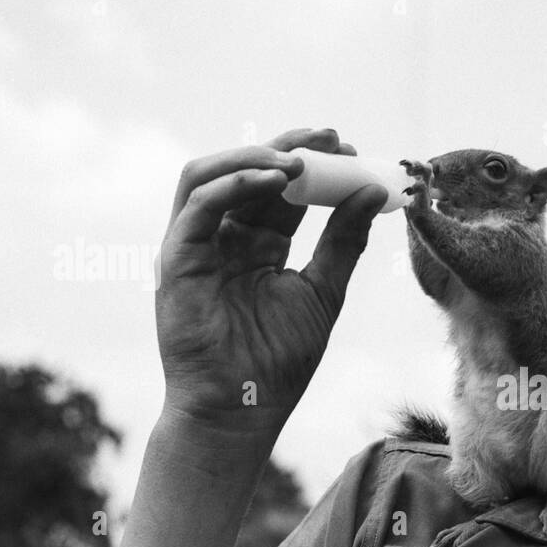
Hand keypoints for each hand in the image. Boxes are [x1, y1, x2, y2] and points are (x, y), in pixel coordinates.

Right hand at [156, 127, 388, 435]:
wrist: (242, 409)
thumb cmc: (278, 361)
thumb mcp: (322, 291)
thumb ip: (343, 242)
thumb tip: (370, 192)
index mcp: (258, 247)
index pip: (282, 191)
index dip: (313, 166)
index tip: (349, 149)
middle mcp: (224, 239)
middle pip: (248, 173)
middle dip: (289, 148)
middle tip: (330, 137)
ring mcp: (196, 246)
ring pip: (210, 174)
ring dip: (255, 157)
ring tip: (300, 159)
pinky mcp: (175, 258)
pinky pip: (197, 205)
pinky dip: (234, 184)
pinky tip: (274, 181)